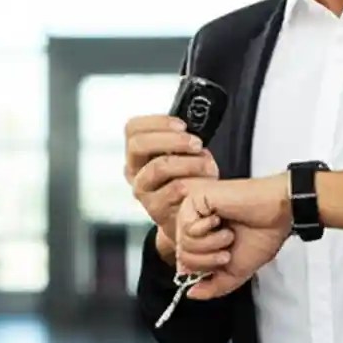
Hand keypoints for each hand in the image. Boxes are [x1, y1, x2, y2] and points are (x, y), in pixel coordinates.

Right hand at [124, 114, 219, 246]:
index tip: (183, 125)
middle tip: (196, 143)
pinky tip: (207, 182)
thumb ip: (182, 141)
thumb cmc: (188, 180)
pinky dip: (194, 182)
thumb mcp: (181, 156)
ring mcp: (142, 191)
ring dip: (188, 162)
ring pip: (158, 167)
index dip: (157, 122)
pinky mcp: (155, 209)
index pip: (133, 129)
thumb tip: (198, 124)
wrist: (188, 220)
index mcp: (137, 153)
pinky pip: (174, 189)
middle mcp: (134, 171)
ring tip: (208, 165)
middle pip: (138, 145)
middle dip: (172, 140)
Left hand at [175, 173, 291, 299]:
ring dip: (211, 245)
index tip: (224, 260)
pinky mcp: (194, 199)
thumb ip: (211, 286)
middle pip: (182, 257)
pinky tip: (220, 220)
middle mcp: (195, 224)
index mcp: (203, 239)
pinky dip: (208, 231)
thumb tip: (190, 293)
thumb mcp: (234, 272)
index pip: (185, 265)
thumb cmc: (262, 236)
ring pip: (183, 244)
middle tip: (227, 252)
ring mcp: (193, 210)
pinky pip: (187, 228)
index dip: (204, 269)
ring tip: (228, 235)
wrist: (277, 215)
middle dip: (208, 261)